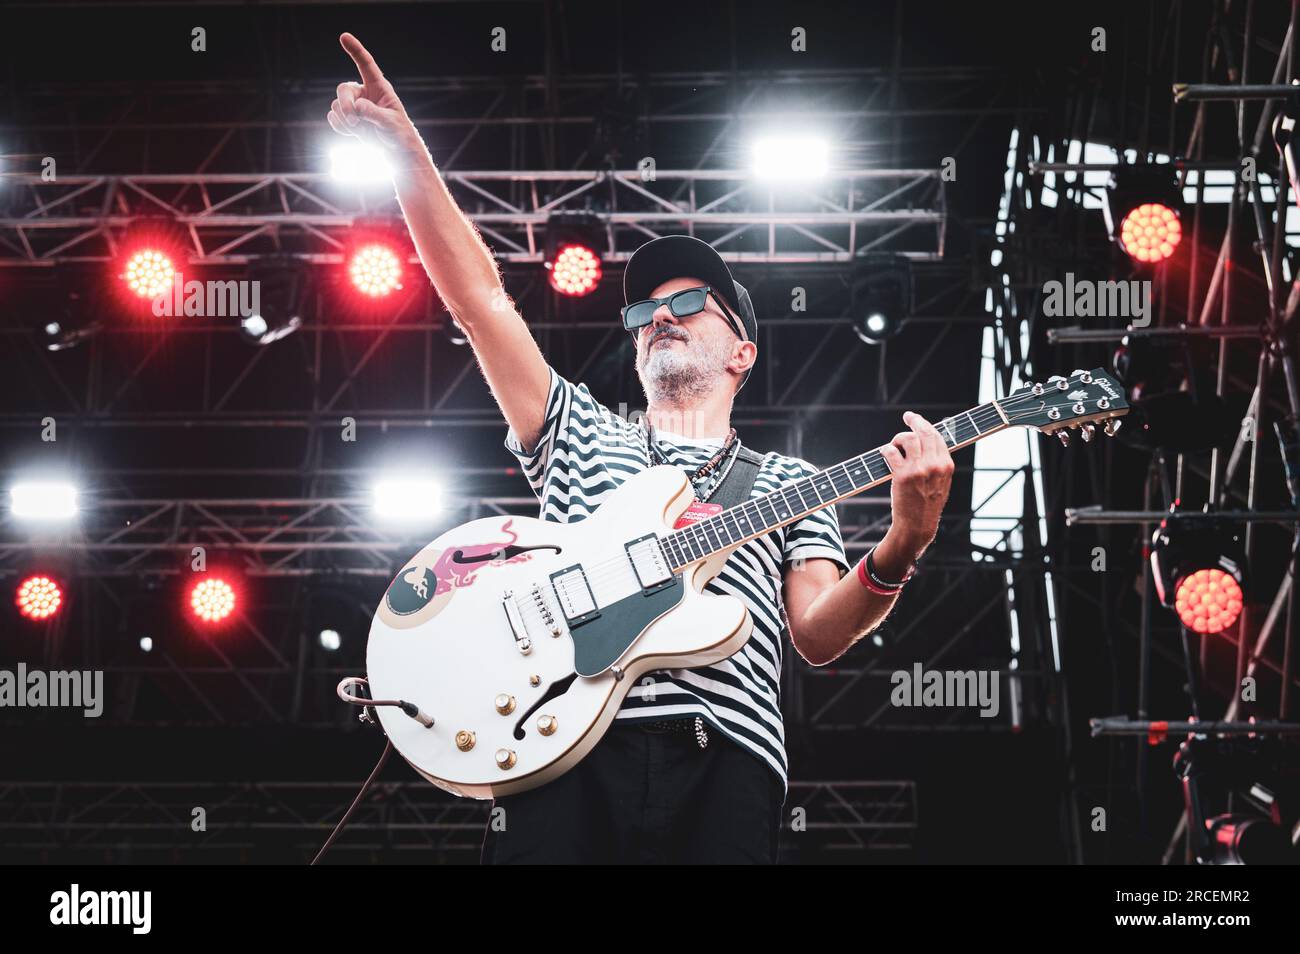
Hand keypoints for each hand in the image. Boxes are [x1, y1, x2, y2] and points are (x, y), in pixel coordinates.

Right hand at [327, 33, 418, 152]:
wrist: (395, 150)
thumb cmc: (399, 134)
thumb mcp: (391, 123)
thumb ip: (375, 113)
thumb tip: (358, 106)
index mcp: (379, 87)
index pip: (366, 64)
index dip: (355, 50)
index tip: (344, 37)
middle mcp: (364, 93)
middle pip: (343, 89)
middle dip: (345, 105)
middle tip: (354, 121)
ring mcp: (354, 105)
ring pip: (336, 105)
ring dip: (346, 120)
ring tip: (362, 129)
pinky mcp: (347, 118)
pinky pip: (333, 118)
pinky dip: (340, 127)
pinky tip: (354, 132)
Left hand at [878, 411, 953, 558]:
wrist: (918, 525)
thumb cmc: (928, 504)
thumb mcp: (942, 482)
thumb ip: (938, 462)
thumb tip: (929, 441)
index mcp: (946, 465)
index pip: (937, 436)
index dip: (926, 424)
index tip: (917, 419)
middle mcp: (935, 465)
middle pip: (925, 431)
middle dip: (914, 420)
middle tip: (908, 416)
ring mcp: (919, 469)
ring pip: (908, 438)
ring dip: (898, 438)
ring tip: (894, 445)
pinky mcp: (902, 475)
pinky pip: (891, 451)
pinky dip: (886, 449)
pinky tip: (884, 452)